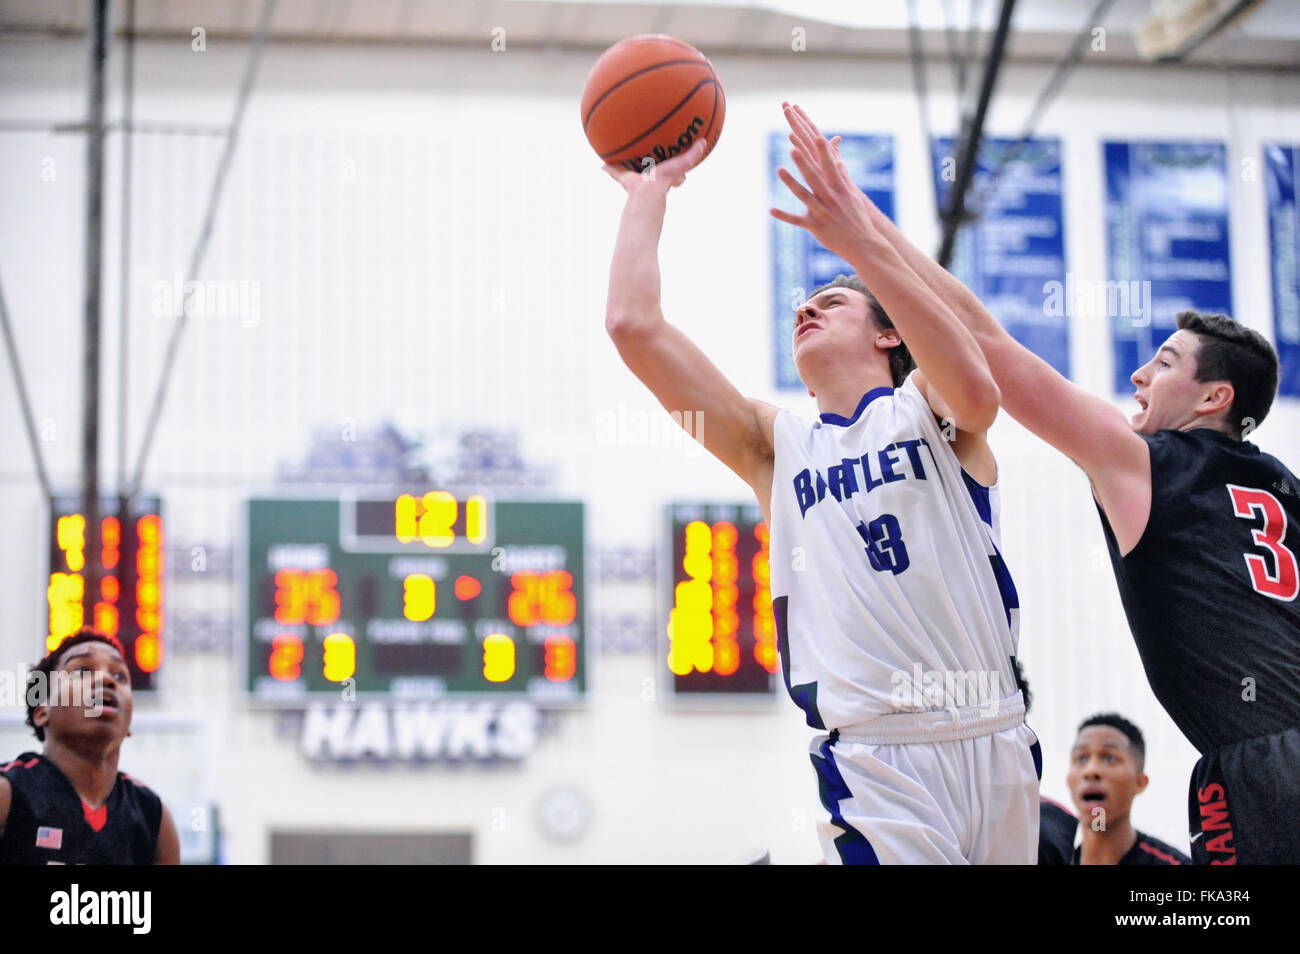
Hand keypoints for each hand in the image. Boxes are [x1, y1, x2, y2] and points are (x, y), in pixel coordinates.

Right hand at [603, 139, 707, 194]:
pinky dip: (608, 168)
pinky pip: (615, 172)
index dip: (675, 168)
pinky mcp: (625, 180)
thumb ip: (692, 155)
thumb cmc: (664, 181)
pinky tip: (601, 162)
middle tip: (645, 152)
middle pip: (650, 169)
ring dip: (626, 165)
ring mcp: (636, 180)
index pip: (672, 172)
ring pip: (631, 171)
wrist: (645, 194)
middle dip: (648, 163)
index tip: (676, 159)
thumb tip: (703, 142)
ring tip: (619, 152)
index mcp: (663, 178)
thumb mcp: (681, 166)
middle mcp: (650, 179)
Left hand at [770, 101, 881, 260]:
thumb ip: (842, 175)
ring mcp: (823, 212)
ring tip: (779, 169)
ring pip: (804, 195)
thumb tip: (840, 160)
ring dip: (791, 182)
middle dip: (804, 162)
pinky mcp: (816, 227)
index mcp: (840, 189)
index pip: (830, 166)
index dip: (823, 151)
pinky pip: (797, 220)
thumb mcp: (852, 194)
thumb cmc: (856, 217)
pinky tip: (771, 210)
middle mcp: (831, 198)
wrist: (863, 244)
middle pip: (815, 177)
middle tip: (792, 147)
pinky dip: (784, 216)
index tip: (816, 136)